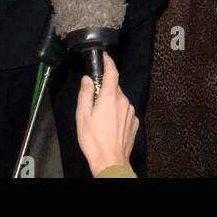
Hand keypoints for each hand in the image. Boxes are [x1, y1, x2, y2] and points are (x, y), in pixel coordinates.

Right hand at [75, 53, 138, 176]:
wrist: (110, 159)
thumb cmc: (94, 140)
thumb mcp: (82, 116)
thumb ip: (85, 94)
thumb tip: (87, 80)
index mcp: (110, 97)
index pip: (112, 72)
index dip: (108, 62)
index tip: (104, 58)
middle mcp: (124, 102)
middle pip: (114, 88)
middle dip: (104, 91)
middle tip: (93, 103)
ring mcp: (131, 112)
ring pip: (119, 100)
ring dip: (110, 104)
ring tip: (100, 120)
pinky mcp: (134, 121)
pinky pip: (124, 111)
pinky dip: (117, 114)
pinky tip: (109, 126)